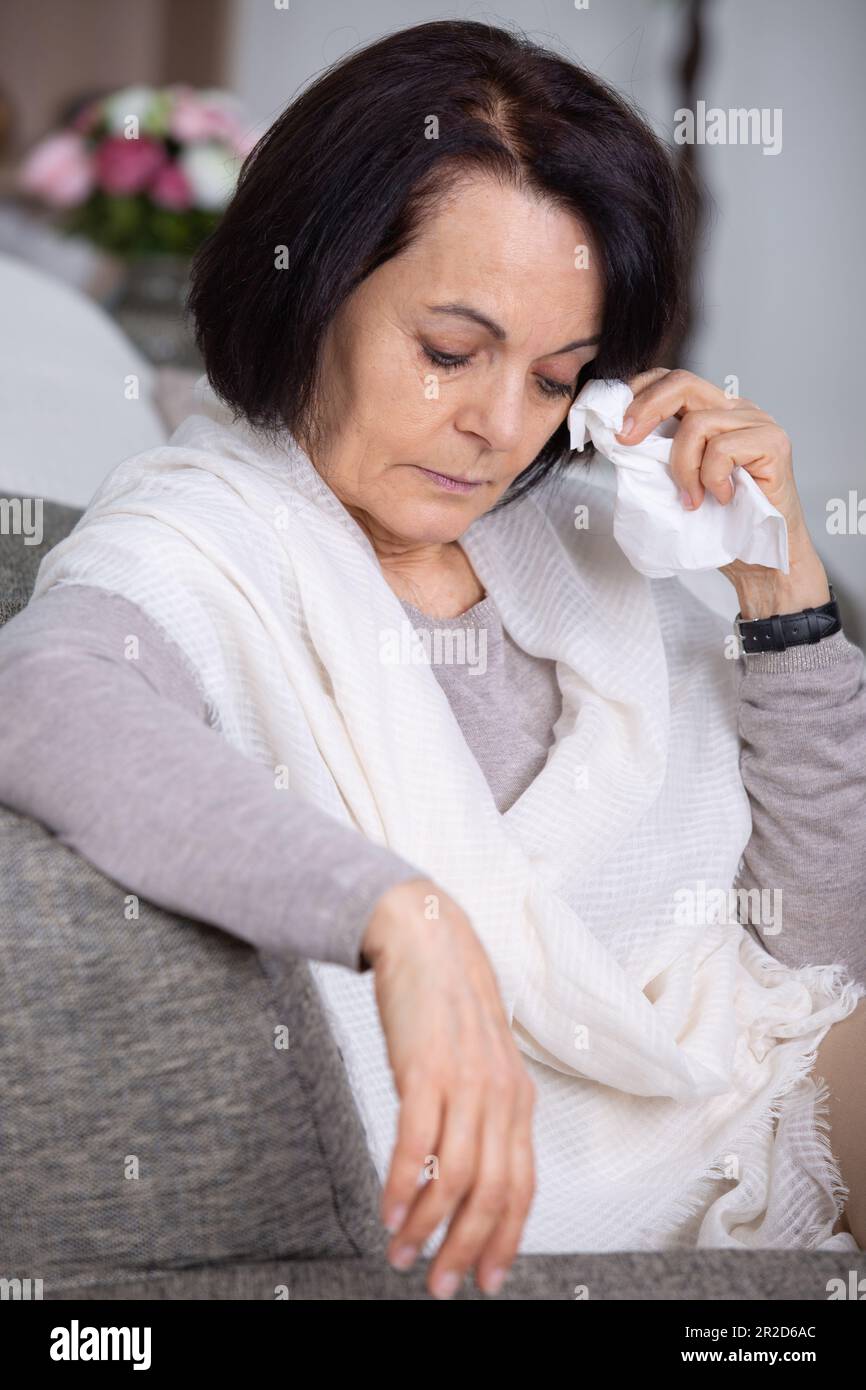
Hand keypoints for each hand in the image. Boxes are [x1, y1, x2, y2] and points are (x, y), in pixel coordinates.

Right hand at [361, 877, 535, 1298]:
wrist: (425, 940)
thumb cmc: (447, 1004)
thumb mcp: (480, 1061)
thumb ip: (483, 1111)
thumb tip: (469, 1173)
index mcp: (518, 1099)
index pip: (522, 1187)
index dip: (506, 1240)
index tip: (487, 1279)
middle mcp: (500, 1095)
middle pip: (493, 1193)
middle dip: (467, 1250)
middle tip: (440, 1284)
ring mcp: (465, 1082)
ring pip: (456, 1177)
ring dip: (427, 1227)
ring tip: (402, 1254)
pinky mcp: (426, 1069)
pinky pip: (417, 1144)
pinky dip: (403, 1187)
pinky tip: (388, 1211)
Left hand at [616, 368, 830, 618]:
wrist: (760, 559)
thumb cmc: (720, 524)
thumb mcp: (675, 482)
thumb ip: (655, 455)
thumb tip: (615, 436)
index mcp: (712, 412)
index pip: (671, 380)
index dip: (638, 391)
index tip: (613, 423)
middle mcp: (736, 409)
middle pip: (683, 383)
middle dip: (645, 409)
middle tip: (625, 440)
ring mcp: (757, 423)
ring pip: (697, 424)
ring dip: (683, 467)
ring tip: (691, 500)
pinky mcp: (772, 443)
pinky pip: (721, 449)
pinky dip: (710, 479)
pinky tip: (722, 499)